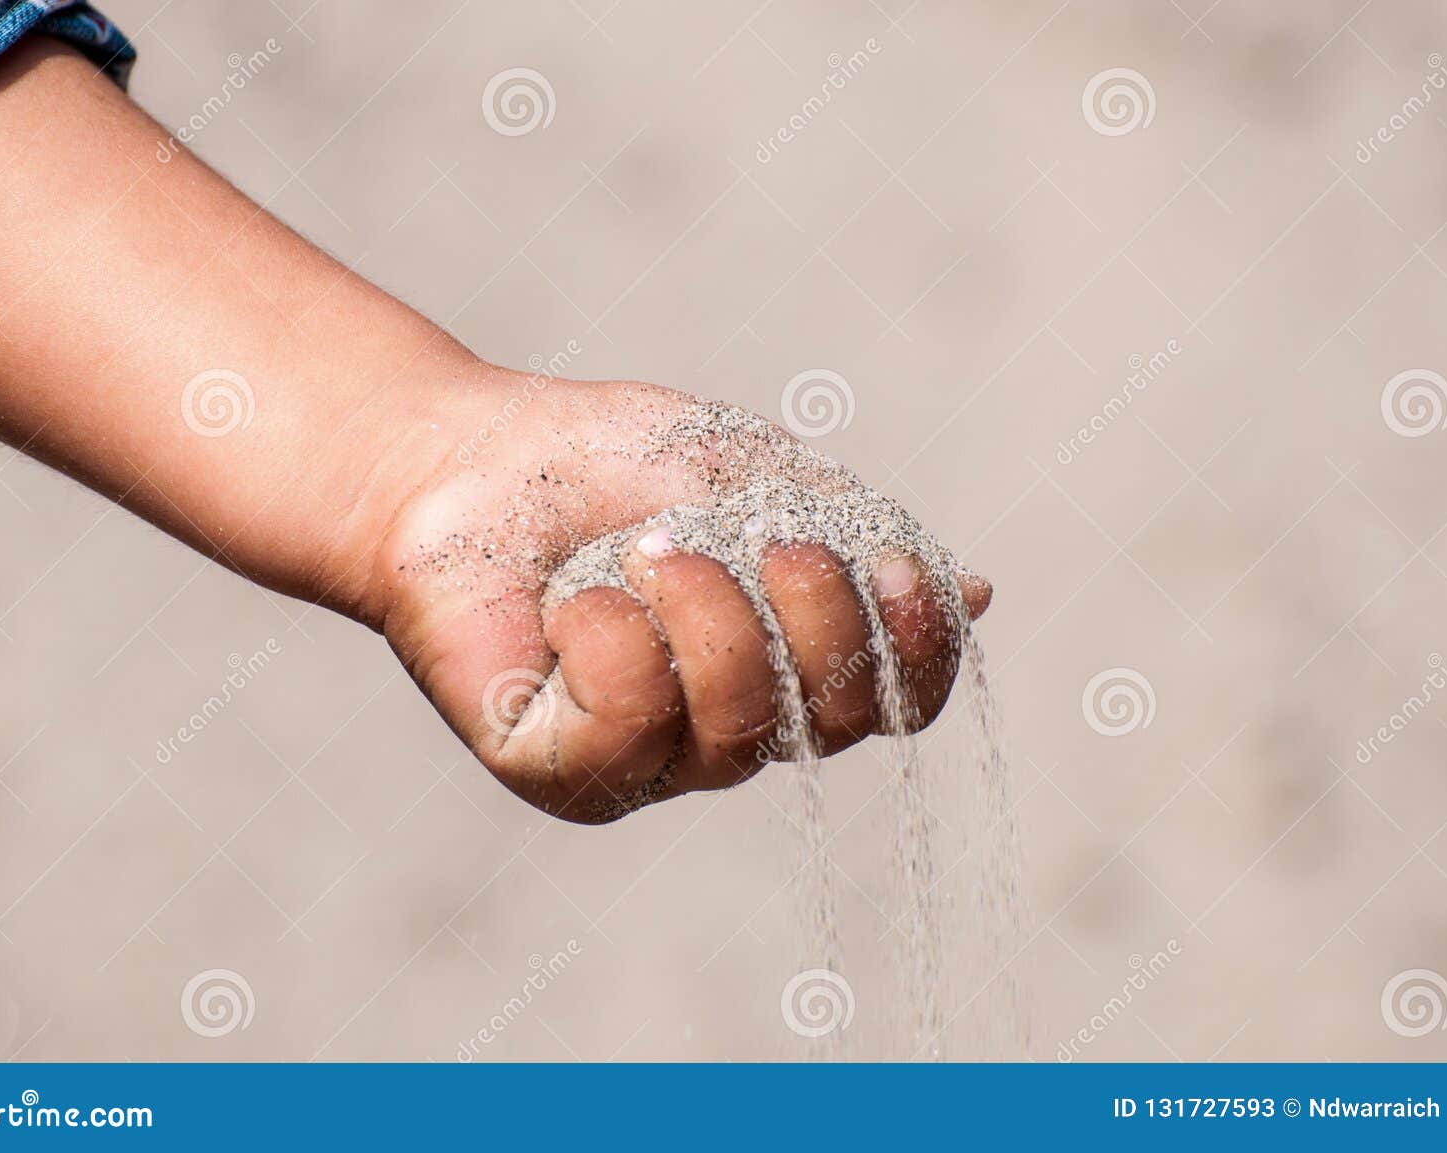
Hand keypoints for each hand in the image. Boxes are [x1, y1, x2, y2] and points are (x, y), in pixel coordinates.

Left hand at [356, 367, 991, 822]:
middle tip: (761, 537)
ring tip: (652, 550)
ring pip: (736, 735)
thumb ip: (855, 537)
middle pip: (832, 726)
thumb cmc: (610, 465)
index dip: (916, 647)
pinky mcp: (560, 770)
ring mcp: (644, 761)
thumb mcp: (754, 480)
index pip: (894, 700)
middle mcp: (724, 730)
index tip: (891, 565)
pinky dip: (619, 640)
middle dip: (815, 619)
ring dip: (709, 617)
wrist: (470, 455)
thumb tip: (977, 594)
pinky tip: (578, 596)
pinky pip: (629, 730)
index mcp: (784, 664)